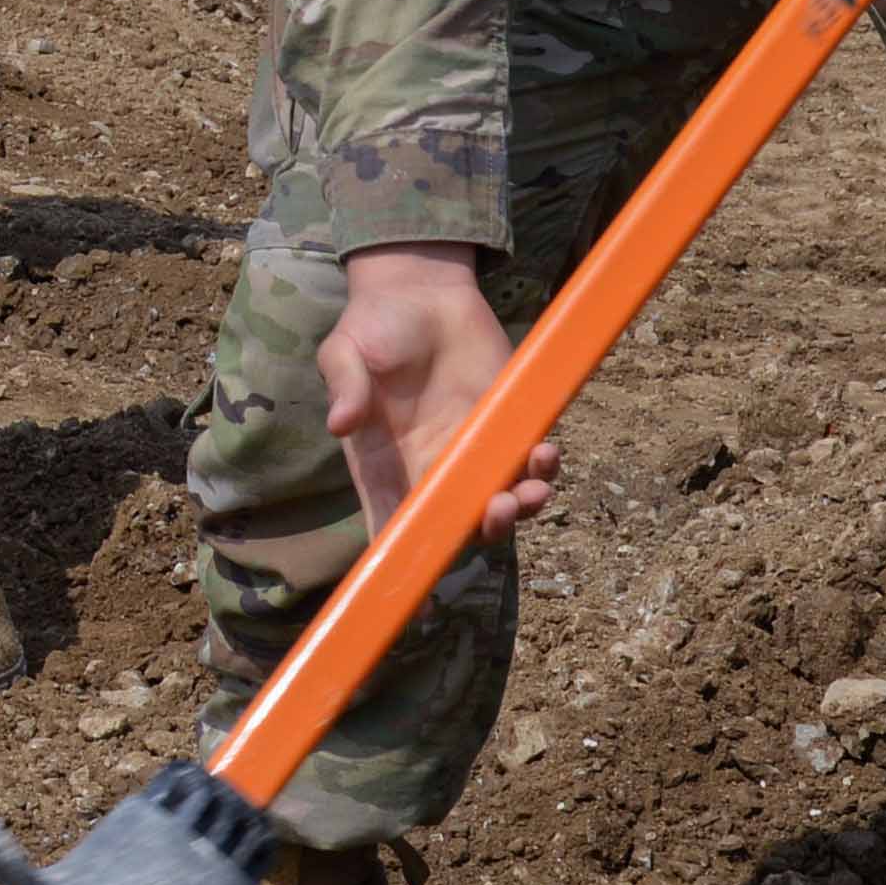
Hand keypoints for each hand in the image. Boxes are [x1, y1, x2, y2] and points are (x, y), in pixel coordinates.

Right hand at [325, 243, 548, 554]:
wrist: (420, 289)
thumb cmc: (373, 324)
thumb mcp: (344, 351)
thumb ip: (344, 386)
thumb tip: (339, 424)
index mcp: (383, 465)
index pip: (391, 523)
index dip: (404, 560)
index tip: (420, 595)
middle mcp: (429, 468)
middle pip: (457, 523)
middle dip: (481, 531)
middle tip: (497, 510)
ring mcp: (472, 450)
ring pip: (500, 500)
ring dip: (520, 508)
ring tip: (530, 489)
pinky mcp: (507, 423)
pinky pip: (529, 462)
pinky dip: (542, 468)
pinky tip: (546, 452)